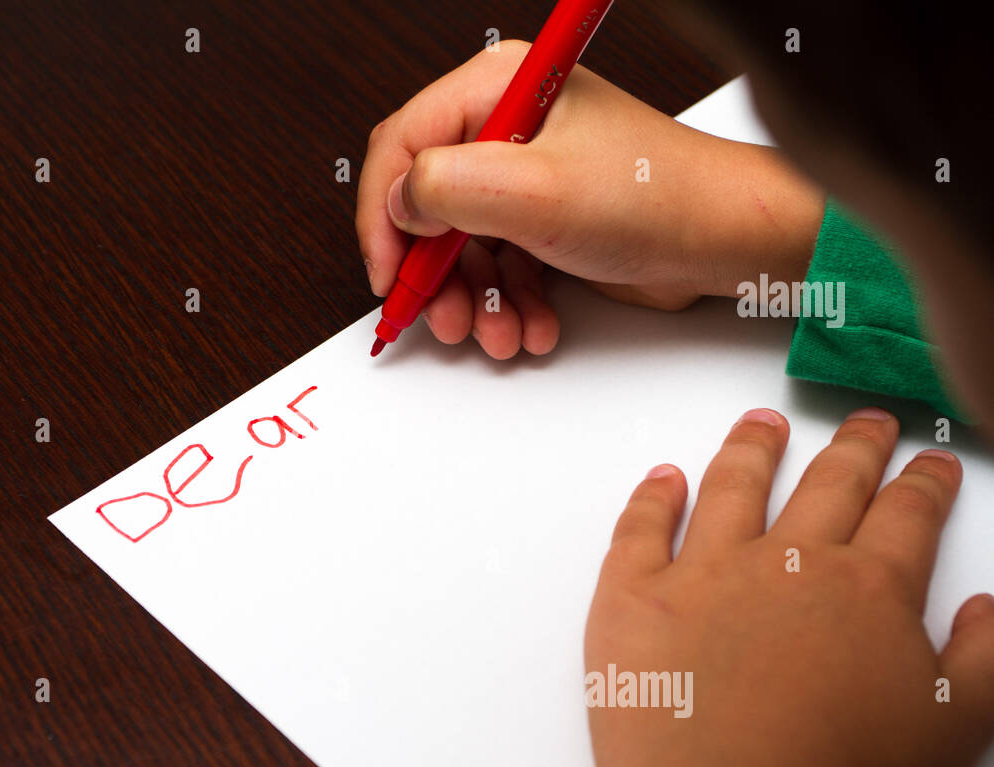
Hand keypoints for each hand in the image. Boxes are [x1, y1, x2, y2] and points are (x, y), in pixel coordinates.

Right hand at [356, 42, 823, 358]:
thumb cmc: (655, 200)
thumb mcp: (535, 192)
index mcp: (499, 90)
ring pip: (461, 247)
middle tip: (443, 318)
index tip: (388, 272)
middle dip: (433, 274)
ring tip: (497, 334)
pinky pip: (498, 266)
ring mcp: (526, 175)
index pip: (403, 145)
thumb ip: (447, 187)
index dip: (384, 214)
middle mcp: (507, 127)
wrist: (724, 241)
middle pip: (427, 205)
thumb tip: (400, 203)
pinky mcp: (544, 218)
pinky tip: (530, 326)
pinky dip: (507, 303)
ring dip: (472, 301)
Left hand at [585, 407, 993, 766]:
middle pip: (828, 485)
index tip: (933, 464)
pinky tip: (663, 477)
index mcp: (867, 589)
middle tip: (868, 422)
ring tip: (764, 422)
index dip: (925, 484)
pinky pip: (639, 528)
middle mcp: (786, 563)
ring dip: (752, 448)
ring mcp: (703, 573)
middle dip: (854, 448)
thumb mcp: (955, 730)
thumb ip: (984, 658)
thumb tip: (987, 608)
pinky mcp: (632, 597)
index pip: (907, 515)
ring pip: (732, 486)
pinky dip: (652, 496)